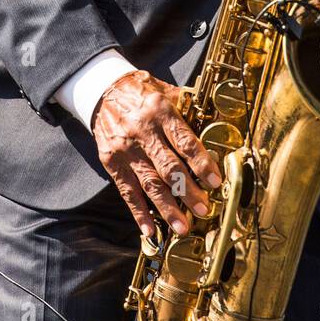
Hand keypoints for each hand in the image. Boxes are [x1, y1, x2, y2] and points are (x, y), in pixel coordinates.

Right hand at [92, 69, 221, 238]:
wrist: (103, 90)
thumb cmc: (143, 92)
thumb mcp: (166, 91)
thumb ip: (189, 111)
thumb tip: (216, 129)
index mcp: (160, 111)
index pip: (183, 141)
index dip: (200, 163)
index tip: (214, 181)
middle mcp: (141, 131)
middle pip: (167, 167)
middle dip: (187, 192)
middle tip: (203, 209)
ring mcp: (125, 150)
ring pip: (148, 184)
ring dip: (167, 208)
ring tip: (182, 227)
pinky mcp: (111, 162)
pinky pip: (127, 192)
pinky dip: (138, 213)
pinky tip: (149, 230)